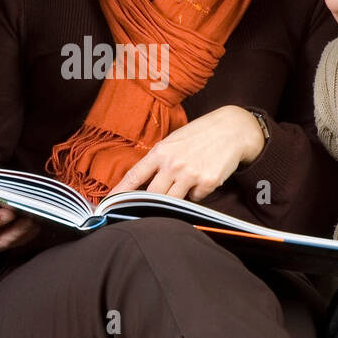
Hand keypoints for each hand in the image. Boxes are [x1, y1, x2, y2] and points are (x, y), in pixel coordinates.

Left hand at [106, 106, 266, 200]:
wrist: (232, 129)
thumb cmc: (199, 135)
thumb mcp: (173, 141)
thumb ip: (158, 161)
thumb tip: (139, 184)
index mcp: (160, 152)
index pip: (133, 176)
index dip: (118, 193)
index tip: (105, 205)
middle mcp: (173, 164)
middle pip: (151, 196)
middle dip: (145, 204)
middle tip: (143, 208)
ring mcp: (191, 174)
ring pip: (171, 202)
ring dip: (173, 199)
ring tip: (181, 185)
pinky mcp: (208, 182)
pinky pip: (194, 200)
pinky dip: (195, 194)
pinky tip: (201, 179)